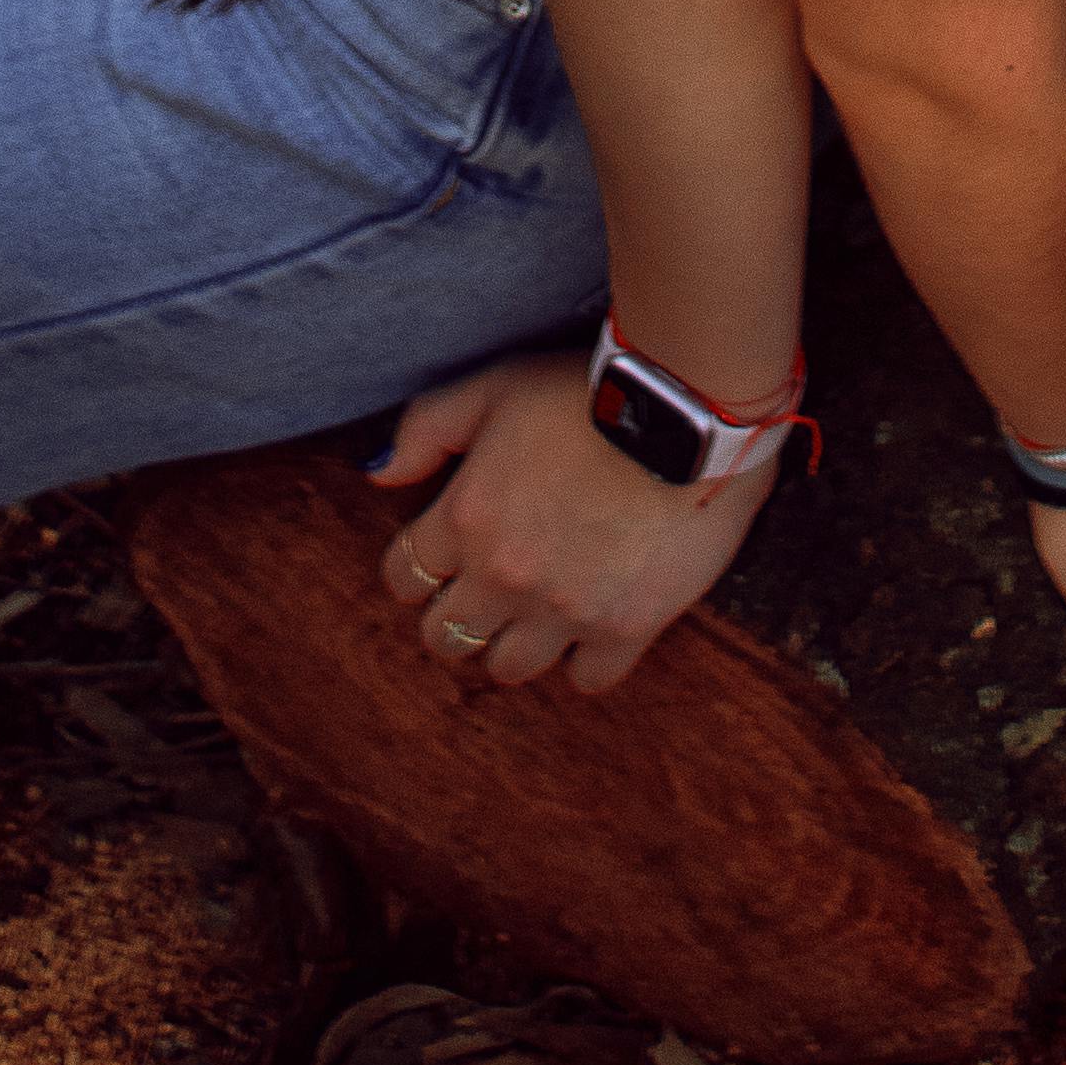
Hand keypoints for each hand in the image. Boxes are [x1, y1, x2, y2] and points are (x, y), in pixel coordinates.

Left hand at [364, 346, 783, 690]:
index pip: (404, 578)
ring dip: (514, 643)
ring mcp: (564, 610)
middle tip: (485, 589)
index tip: (439, 559)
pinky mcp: (625, 628)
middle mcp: (504, 576)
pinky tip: (593, 624)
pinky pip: (586, 679)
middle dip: (456, 615)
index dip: (416, 570)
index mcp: (465, 519)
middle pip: (446, 637)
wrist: (686, 410)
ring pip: (509, 668)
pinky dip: (584, 660)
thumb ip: (426, 429)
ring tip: (536, 610)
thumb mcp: (494, 385)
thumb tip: (380, 477)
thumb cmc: (587, 389)